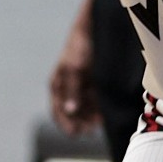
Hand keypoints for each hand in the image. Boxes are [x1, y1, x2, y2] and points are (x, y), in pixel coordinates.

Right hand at [48, 19, 100, 135]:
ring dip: (90, 118)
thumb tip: (70, 110)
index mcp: (58, 85)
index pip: (57, 110)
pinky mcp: (95, 84)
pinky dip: (98, 110)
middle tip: (90, 130)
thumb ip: (72, 90)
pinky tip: (105, 115)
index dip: (65, 123)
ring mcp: (81, 87)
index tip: (74, 133)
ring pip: (85, 110)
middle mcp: (68, 88)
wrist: (94, 28)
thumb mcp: (74, 68)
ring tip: (99, 123)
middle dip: (80, 123)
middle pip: (72, 113)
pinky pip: (95, 102)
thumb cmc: (80, 47)